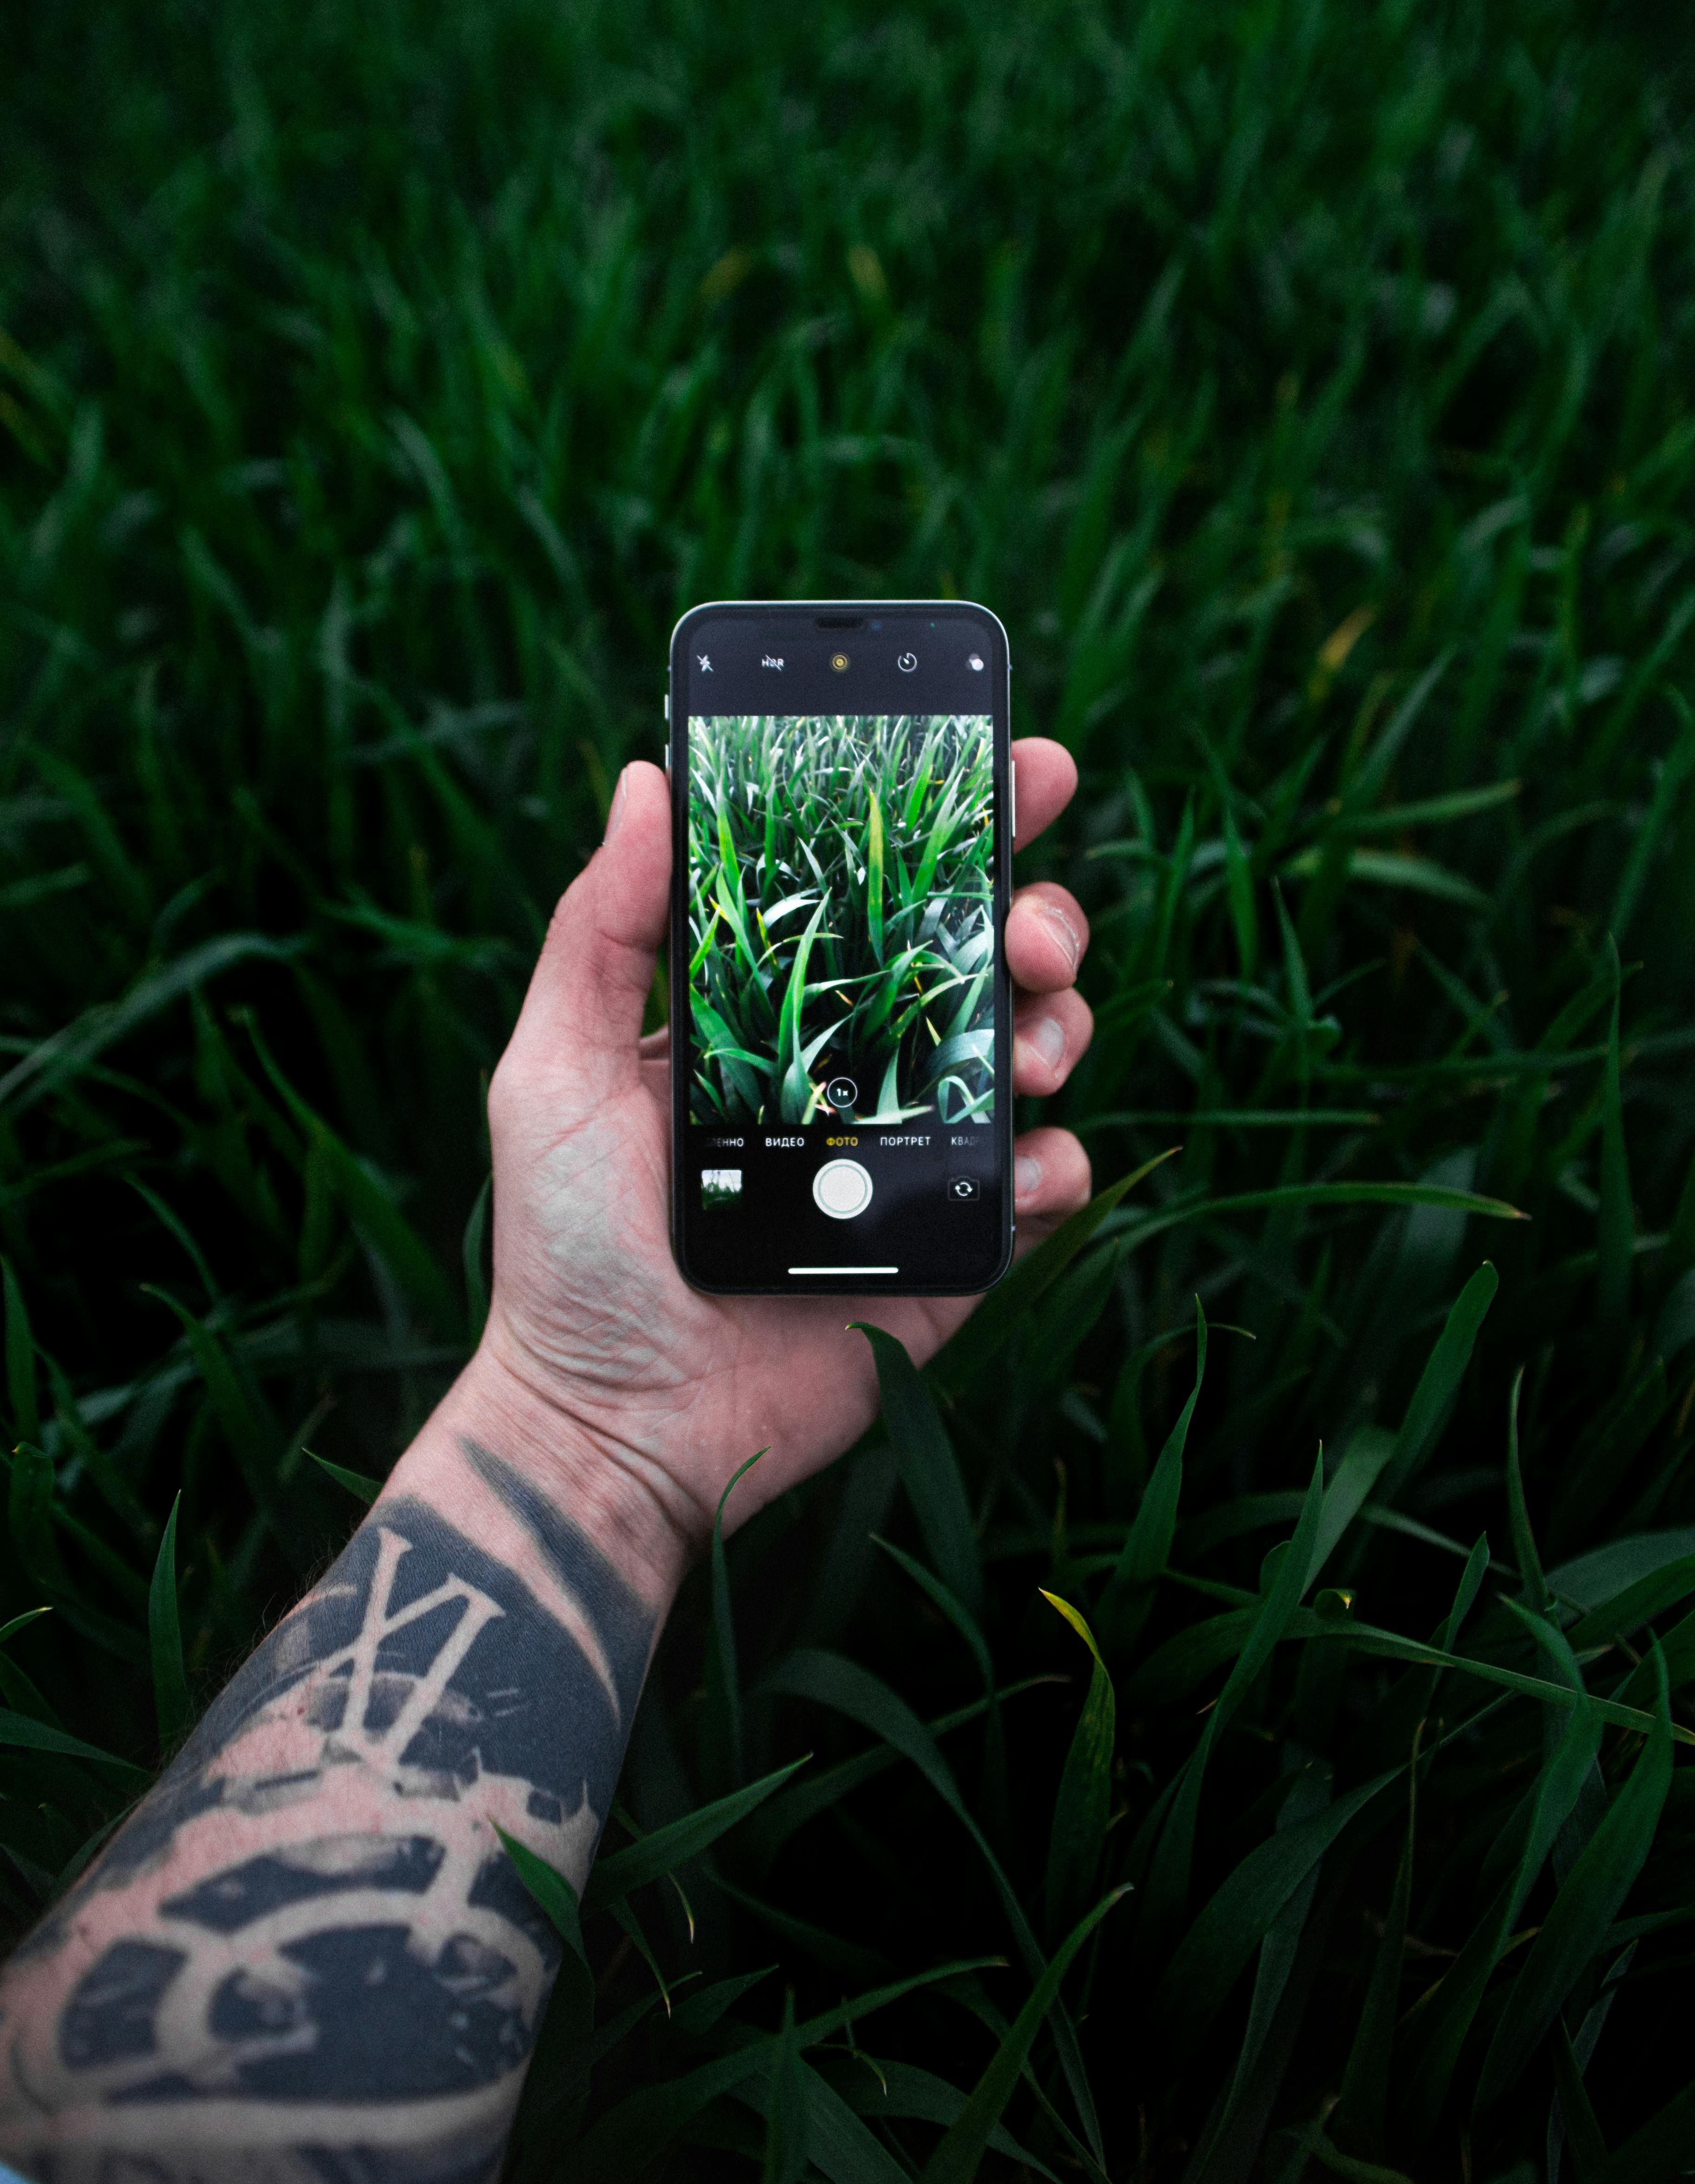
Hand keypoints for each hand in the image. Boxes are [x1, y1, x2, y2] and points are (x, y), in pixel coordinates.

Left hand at [436, 742, 1093, 1603]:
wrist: (610, 1419)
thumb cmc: (568, 1243)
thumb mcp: (557, 1066)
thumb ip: (603, 928)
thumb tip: (647, 775)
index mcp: (779, 1007)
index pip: (883, 889)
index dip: (962, 820)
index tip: (1016, 764)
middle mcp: (861, 1065)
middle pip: (986, 954)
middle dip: (1039, 910)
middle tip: (1027, 925)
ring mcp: (913, 1154)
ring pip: (1035, 1048)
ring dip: (1057, 1022)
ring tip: (1026, 1046)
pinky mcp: (953, 1247)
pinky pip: (1045, 1184)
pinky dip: (1056, 1162)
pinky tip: (1024, 1163)